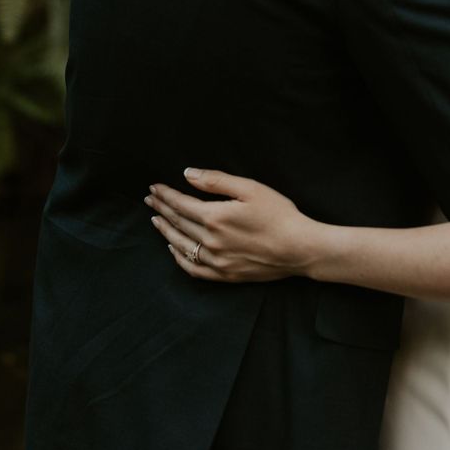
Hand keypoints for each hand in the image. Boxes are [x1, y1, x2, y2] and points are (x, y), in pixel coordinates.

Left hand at [145, 168, 314, 282]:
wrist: (299, 248)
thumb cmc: (279, 214)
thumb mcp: (250, 188)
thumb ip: (216, 181)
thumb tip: (188, 174)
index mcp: (215, 217)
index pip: (181, 204)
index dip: (165, 195)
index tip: (154, 188)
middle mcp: (211, 241)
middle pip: (178, 223)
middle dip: (161, 209)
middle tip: (150, 200)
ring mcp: (217, 261)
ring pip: (181, 246)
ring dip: (166, 231)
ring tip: (156, 221)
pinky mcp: (225, 275)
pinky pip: (193, 269)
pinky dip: (179, 258)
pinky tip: (174, 249)